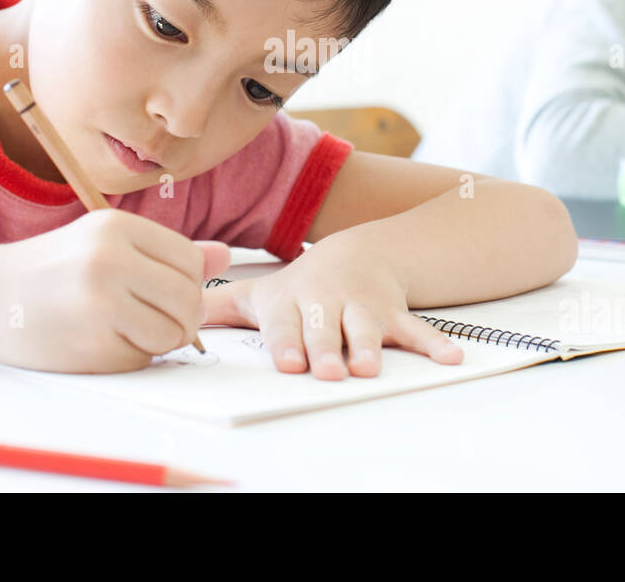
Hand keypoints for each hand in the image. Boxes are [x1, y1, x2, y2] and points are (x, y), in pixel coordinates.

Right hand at [0, 209, 230, 372]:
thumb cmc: (50, 270)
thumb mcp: (105, 243)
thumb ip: (166, 252)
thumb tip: (224, 257)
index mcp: (117, 228)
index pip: (191, 262)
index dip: (187, 284)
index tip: (164, 291)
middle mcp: (111, 261)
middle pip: (189, 300)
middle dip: (182, 318)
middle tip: (152, 318)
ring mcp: (101, 305)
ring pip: (172, 333)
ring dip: (159, 340)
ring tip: (126, 328)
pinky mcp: (92, 345)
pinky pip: (142, 358)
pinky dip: (131, 356)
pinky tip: (100, 341)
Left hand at [203, 238, 462, 379]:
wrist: (357, 252)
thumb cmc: (301, 285)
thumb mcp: (262, 292)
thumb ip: (219, 309)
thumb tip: (172, 321)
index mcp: (293, 302)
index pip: (287, 325)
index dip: (288, 342)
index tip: (290, 362)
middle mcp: (328, 303)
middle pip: (326, 329)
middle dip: (326, 349)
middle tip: (327, 371)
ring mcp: (363, 307)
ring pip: (367, 328)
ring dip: (369, 346)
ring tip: (370, 367)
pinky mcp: (395, 312)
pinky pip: (419, 329)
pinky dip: (435, 344)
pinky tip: (451, 359)